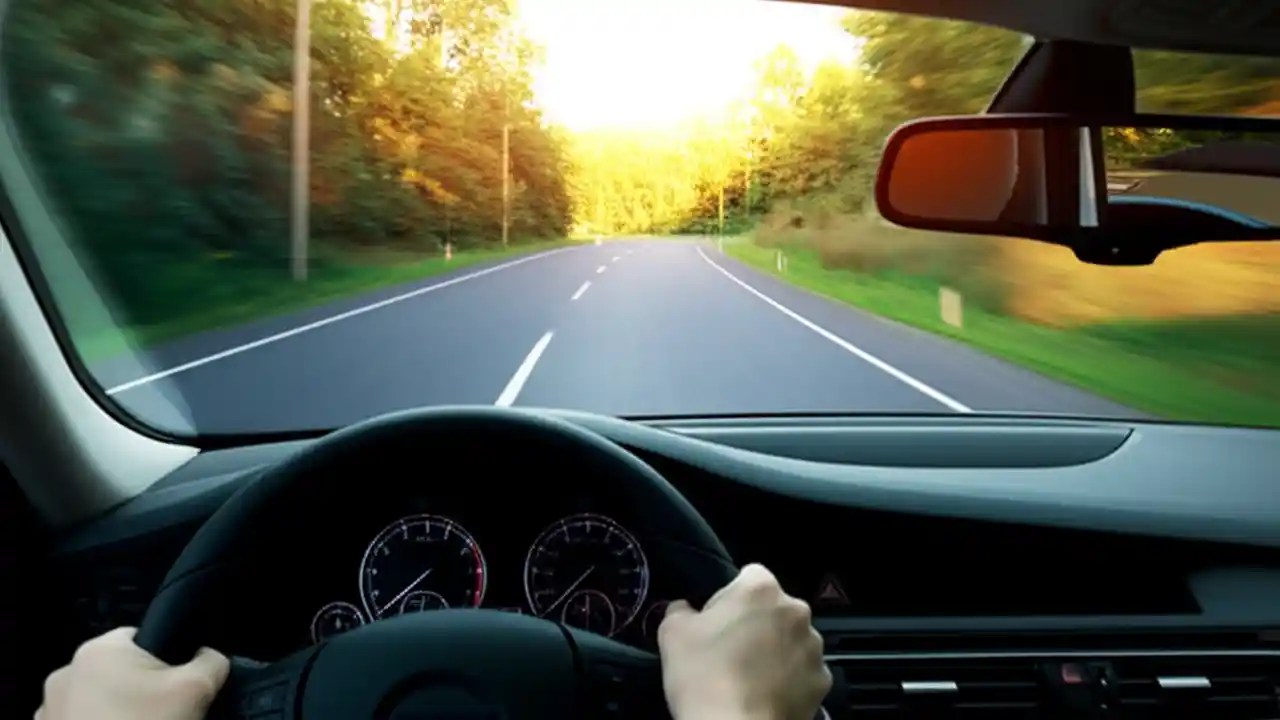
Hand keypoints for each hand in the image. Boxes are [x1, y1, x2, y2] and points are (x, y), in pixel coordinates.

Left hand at [35, 627, 229, 719]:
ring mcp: (48, 709)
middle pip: (117, 670)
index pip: (139, 637)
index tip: (173, 687)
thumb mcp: (196, 689)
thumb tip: (206, 656)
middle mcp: (65, 673)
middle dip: (138, 688)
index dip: (164, 659)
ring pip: (96, 699)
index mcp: (98, 650)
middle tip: (160, 714)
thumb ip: (210, 661)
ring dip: (113, 710)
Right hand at [658, 564, 830, 719]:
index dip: (730, 598)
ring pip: (791, 640)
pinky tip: (765, 695)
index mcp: (761, 589)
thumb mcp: (673, 633)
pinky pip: (802, 672)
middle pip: (773, 609)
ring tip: (748, 678)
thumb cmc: (702, 675)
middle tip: (730, 652)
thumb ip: (681, 610)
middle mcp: (795, 611)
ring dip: (775, 651)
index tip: (717, 623)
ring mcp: (814, 647)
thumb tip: (686, 610)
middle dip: (756, 624)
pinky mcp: (822, 681)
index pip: (749, 576)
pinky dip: (789, 680)